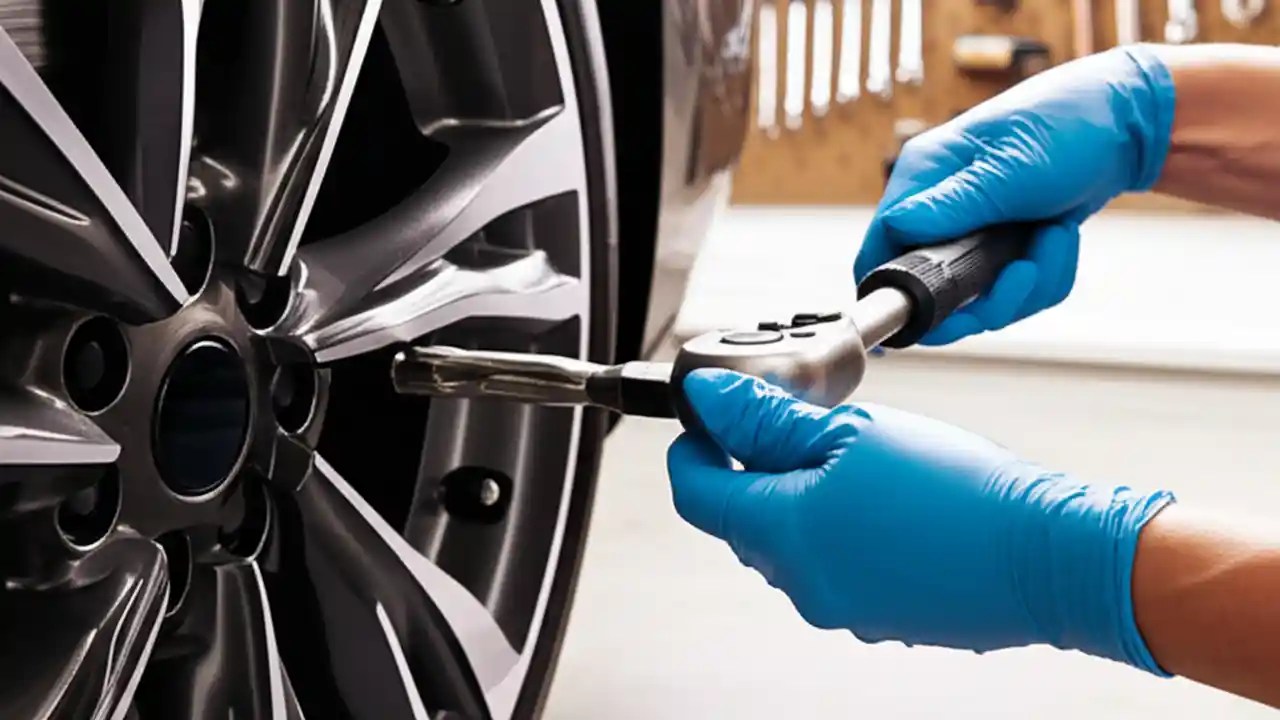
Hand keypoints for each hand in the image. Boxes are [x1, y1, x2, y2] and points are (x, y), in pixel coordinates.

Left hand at [666, 369, 1173, 671]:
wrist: (1047, 554)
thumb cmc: (960, 491)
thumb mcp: (852, 431)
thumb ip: (767, 419)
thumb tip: (710, 400)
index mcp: (782, 532)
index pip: (697, 494)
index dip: (693, 451)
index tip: (706, 423)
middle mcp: (800, 582)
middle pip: (741, 519)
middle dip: (752, 469)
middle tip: (793, 424)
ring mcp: (839, 607)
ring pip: (788, 543)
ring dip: (798, 499)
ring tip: (855, 459)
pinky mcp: (876, 618)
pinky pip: (833, 566)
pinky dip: (838, 530)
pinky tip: (886, 503)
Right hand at [854, 46, 1175, 344]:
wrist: (1129, 124)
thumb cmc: (1071, 127)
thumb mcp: (1010, 171)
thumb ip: (951, 207)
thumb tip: (896, 229)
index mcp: (923, 178)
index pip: (881, 249)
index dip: (898, 292)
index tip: (938, 317)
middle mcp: (938, 208)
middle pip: (931, 290)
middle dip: (984, 298)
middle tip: (1020, 280)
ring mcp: (970, 229)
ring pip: (977, 298)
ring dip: (1026, 284)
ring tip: (1053, 238)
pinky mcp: (1001, 245)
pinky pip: (1010, 290)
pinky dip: (1044, 276)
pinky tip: (1059, 237)